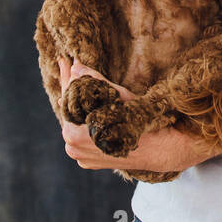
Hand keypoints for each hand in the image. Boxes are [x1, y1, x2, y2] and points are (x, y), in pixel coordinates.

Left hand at [57, 58, 220, 172]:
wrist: (159, 150)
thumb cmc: (139, 121)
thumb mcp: (117, 97)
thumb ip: (94, 81)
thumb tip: (75, 66)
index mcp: (74, 134)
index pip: (68, 99)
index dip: (67, 77)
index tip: (62, 60)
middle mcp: (73, 148)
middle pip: (71, 111)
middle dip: (72, 88)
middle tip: (66, 65)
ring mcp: (81, 157)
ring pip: (76, 124)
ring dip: (79, 104)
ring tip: (74, 81)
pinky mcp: (89, 161)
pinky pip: (83, 137)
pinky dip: (85, 121)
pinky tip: (87, 106)